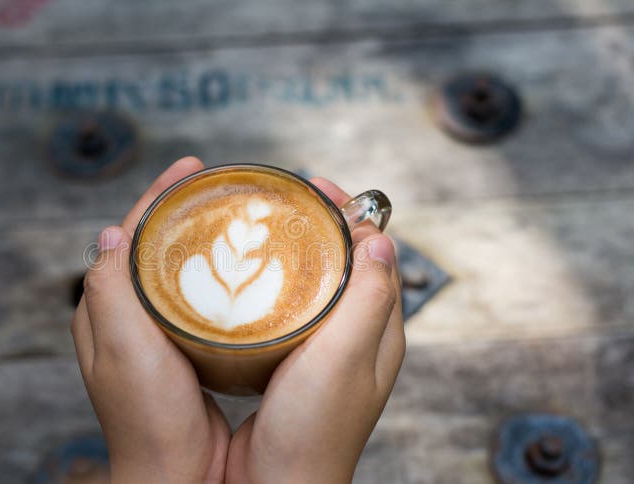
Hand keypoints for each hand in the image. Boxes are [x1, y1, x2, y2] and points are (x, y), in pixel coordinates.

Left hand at [71, 157, 229, 483]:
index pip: (127, 234)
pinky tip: (240, 270)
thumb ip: (110, 289)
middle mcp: (123, 316)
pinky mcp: (180, 351)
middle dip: (179, 209)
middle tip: (218, 187)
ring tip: (231, 216)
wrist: (176, 471)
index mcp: (103, 307)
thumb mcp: (123, 346)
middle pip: (150, 246)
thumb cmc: (147, 414)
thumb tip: (112, 231)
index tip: (192, 166)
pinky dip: (212, 274)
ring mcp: (151, 335)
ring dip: (196, 238)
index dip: (157, 195)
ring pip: (173, 269)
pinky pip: (193, 298)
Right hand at [226, 178, 405, 483]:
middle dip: (324, 225)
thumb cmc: (313, 431)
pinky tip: (254, 280)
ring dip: (302, 251)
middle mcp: (359, 338)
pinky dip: (281, 282)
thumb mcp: (345, 358)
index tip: (316, 187)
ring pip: (321, 285)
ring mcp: (327, 351)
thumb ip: (366, 299)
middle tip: (286, 201)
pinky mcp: (296, 363)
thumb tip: (381, 238)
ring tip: (269, 229)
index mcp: (380, 331)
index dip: (352, 215)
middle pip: (350, 264)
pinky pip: (295, 309)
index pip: (378, 255)